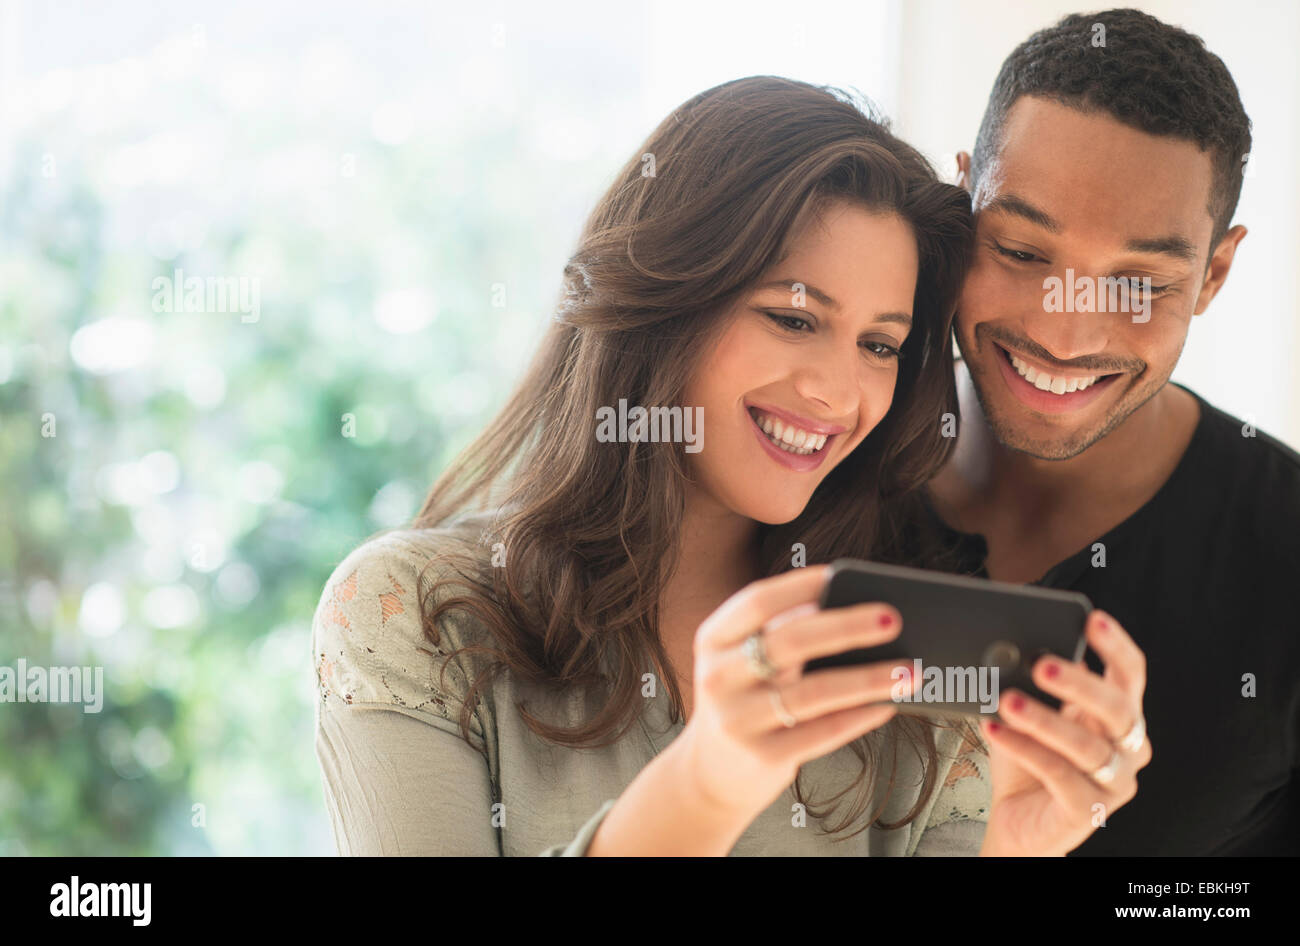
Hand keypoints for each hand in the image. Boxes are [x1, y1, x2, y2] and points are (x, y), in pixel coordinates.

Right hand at [677, 564, 916, 820]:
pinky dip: (859, 716)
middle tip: (893, 619)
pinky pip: (822, 732)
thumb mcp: (744, 662)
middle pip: (789, 642)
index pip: (758, 601)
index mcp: (714, 639)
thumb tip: (856, 610)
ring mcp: (738, 720)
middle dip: (846, 627)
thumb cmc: (744, 701)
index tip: (844, 575)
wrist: (708, 775)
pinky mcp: (762, 757)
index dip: (801, 586)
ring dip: (868, 679)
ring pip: (813, 692)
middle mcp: (719, 677)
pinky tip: (886, 705)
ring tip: (910, 671)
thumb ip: (782, 634)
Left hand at [978, 609, 1151, 855]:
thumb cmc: (1027, 759)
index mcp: (1119, 716)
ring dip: (1044, 719)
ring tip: (1007, 700)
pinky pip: (1059, 775)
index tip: (1092, 618)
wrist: (1018, 820)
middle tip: (1039, 663)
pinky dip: (1026, 749)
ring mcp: (1113, 783)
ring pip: (1086, 746)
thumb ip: (1034, 682)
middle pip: (1116, 709)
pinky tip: (996, 731)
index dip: (1116, 646)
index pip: (1130, 675)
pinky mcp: (1087, 811)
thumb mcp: (1030, 712)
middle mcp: (1128, 749)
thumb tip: (1016, 643)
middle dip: (1079, 683)